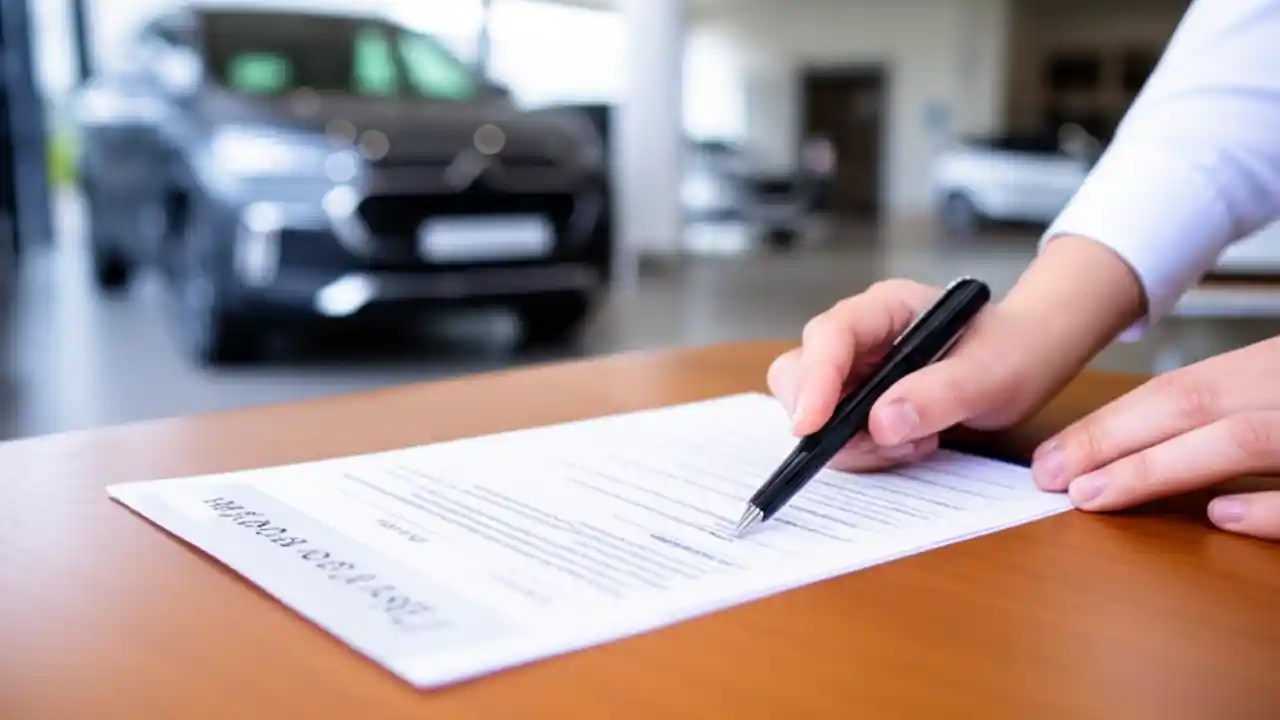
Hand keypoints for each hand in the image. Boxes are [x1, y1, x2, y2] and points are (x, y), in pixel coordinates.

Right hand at [767, 235, 1143, 472]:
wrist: (1026, 360)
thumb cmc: (1012, 351)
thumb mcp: (991, 373)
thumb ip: (941, 394)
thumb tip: (882, 422)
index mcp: (885, 308)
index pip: (829, 336)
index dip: (814, 380)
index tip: (812, 426)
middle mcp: (858, 336)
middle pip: (800, 373)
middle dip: (828, 420)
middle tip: (886, 443)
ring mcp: (854, 370)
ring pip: (813, 411)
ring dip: (855, 443)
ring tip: (916, 442)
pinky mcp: (857, 401)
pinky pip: (836, 435)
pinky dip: (867, 452)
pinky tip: (913, 444)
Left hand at [1033, 336, 1279, 540]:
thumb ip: (1234, 413)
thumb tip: (1147, 451)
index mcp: (1275, 370)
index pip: (1178, 391)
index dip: (1108, 424)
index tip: (1050, 457)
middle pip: (1192, 404)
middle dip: (1109, 440)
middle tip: (1048, 477)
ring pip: (1241, 440)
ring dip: (1159, 468)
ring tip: (1093, 495)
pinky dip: (1267, 507)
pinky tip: (1220, 516)